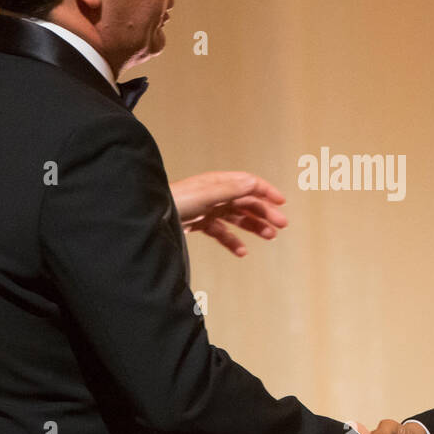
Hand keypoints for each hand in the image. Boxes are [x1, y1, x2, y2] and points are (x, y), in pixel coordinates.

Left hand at [168, 171, 287, 256]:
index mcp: (218, 183)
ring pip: (238, 218)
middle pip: (246, 202)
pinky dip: (233, 241)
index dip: (266, 191)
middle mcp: (215, 195)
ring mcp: (208, 210)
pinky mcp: (200, 224)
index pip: (248, 183)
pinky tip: (242, 251)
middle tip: (281, 225)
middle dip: (265, 212)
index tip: (281, 202)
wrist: (151, 218)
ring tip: (269, 236)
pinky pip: (222, 233)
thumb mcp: (206, 195)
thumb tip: (253, 182)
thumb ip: (230, 189)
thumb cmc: (175, 202)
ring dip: (254, 226)